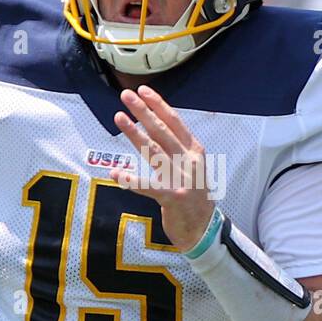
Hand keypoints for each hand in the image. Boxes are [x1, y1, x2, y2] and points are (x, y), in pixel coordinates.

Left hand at [111, 85, 215, 250]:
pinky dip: (131, 180)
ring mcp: (182, 179)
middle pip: (162, 131)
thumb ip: (178, 149)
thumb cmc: (195, 196)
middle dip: (143, 111)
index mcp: (195, 151)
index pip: (175, 122)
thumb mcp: (194, 167)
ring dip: (134, 133)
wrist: (205, 229)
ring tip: (119, 118)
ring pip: (154, 151)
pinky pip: (148, 187)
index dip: (158, 105)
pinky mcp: (173, 198)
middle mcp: (190, 161)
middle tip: (126, 96)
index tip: (143, 91)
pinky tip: (116, 173)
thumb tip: (156, 127)